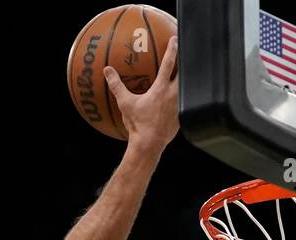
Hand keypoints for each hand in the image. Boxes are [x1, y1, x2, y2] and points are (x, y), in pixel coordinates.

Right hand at [103, 34, 178, 149]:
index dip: (173, 49)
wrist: (149, 144)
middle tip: (188, 53)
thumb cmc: (137, 124)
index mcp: (161, 89)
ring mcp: (180, 105)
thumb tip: (107, 71)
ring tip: (188, 75)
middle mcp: (173, 94)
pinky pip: (186, 103)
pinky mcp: (182, 116)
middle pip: (184, 72)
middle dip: (187, 61)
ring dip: (187, 80)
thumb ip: (116, 85)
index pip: (169, 64)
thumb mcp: (125, 103)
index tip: (176, 39)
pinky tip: (184, 98)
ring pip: (187, 87)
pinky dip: (185, 97)